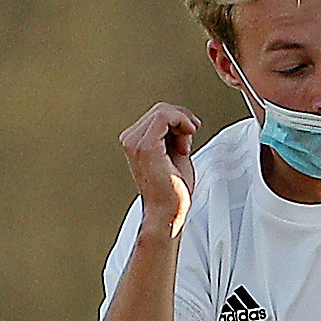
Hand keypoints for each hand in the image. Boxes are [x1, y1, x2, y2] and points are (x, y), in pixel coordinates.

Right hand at [120, 103, 198, 234]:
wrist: (167, 211)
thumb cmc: (172, 191)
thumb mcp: (176, 153)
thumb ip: (176, 135)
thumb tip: (182, 121)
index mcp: (135, 141)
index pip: (158, 114)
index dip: (180, 120)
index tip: (190, 135)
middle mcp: (131, 140)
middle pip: (161, 109)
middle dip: (182, 121)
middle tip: (189, 141)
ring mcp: (135, 142)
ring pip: (163, 111)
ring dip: (182, 125)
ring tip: (184, 147)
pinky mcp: (145, 147)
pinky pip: (164, 117)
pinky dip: (182, 122)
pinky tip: (187, 137)